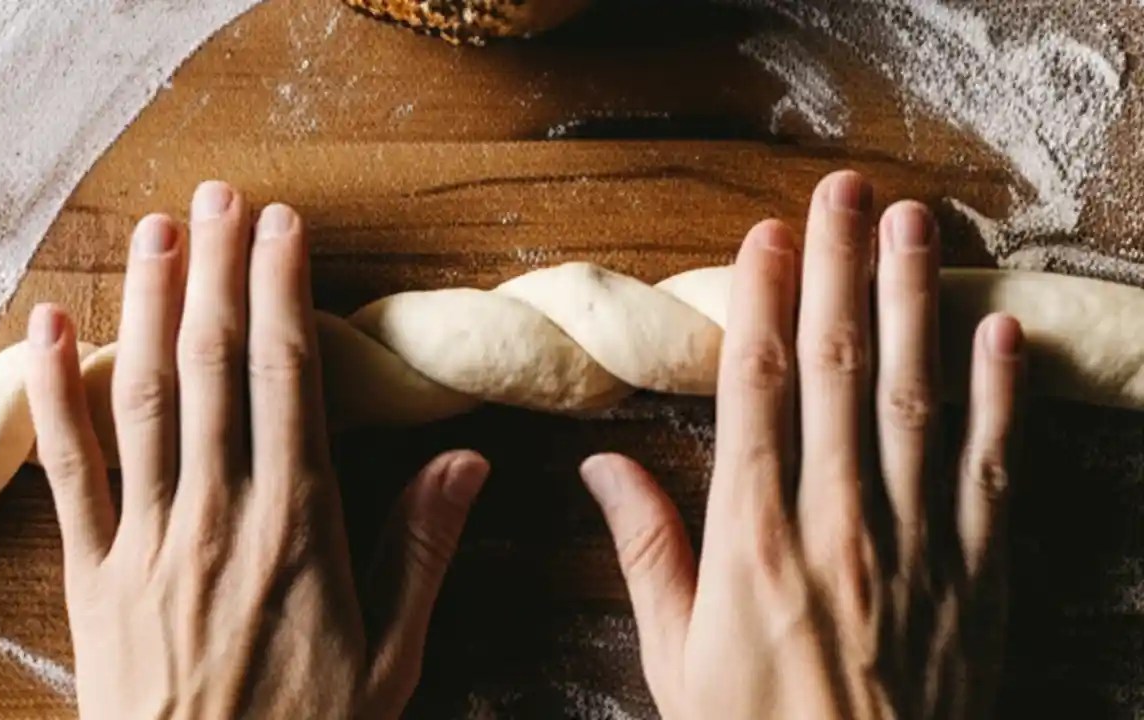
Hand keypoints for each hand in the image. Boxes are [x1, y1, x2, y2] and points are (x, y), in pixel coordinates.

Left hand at [25, 181, 488, 717]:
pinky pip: (69, 469)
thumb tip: (466, 461)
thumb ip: (422, 550)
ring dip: (150, 307)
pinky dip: (52, 394)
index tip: (283, 229)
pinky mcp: (93, 571)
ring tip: (155, 233)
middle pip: (216, 368)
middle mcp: (220, 515)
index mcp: (299, 527)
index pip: (290, 381)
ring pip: (143, 398)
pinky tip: (49, 328)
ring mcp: (148, 538)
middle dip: (219, 273)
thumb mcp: (392, 655)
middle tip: (219, 197)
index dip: (284, 294)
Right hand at [582, 171, 1022, 718]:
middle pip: (835, 371)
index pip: (755, 392)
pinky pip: (992, 469)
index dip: (762, 302)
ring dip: (914, 302)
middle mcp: (834, 525)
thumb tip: (603, 467)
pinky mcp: (978, 574)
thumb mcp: (674, 660)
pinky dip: (999, 396)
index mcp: (750, 542)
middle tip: (844, 190)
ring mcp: (915, 545)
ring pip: (912, 398)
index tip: (766, 236)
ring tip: (915, 225)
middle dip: (839, 270)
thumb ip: (647, 554)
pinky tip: (998, 332)